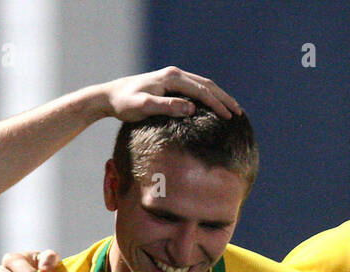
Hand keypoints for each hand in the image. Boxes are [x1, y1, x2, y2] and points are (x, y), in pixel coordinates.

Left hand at [97, 66, 239, 121]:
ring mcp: (173, 77)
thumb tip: (192, 108)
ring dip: (219, 96)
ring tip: (232, 109)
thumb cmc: (125, 104)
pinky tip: (214, 106)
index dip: (217, 104)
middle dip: (224, 98)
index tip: (229, 118)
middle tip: (238, 113)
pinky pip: (195, 88)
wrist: (111, 96)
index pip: (201, 90)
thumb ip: (167, 107)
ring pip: (203, 85)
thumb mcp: (144, 108)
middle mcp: (174, 74)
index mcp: (172, 78)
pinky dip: (208, 96)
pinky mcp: (170, 83)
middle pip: (207, 84)